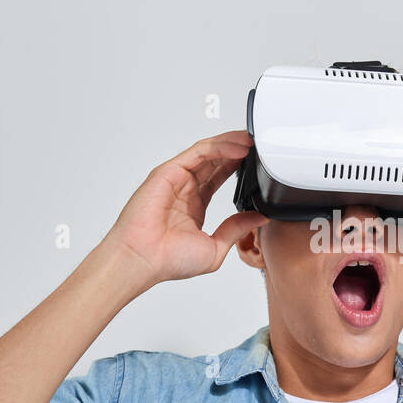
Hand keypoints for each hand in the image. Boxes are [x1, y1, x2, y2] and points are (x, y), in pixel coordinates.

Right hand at [104, 130, 268, 291]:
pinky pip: (198, 153)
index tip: (257, 162)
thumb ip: (236, 229)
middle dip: (238, 150)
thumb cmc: (168, 260)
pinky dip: (219, 147)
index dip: (238, 166)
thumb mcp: (215, 248)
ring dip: (231, 144)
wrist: (143, 259)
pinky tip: (237, 148)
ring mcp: (177, 179)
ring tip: (251, 142)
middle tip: (259, 146)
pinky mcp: (169, 171)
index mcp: (194, 205)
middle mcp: (185, 189)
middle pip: (215, 160)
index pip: (219, 177)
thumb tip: (259, 218)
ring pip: (208, 152)